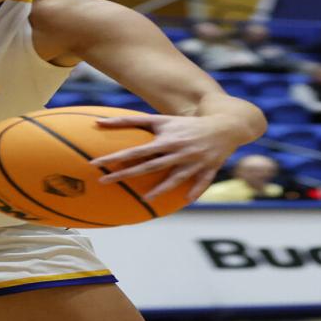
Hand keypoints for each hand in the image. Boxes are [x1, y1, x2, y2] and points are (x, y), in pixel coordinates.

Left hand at [89, 114, 245, 201]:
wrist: (225, 125)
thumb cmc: (185, 125)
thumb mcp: (161, 120)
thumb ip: (130, 121)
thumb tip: (99, 122)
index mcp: (165, 140)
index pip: (135, 151)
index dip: (115, 157)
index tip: (95, 164)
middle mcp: (178, 151)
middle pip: (148, 166)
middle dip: (126, 175)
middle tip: (104, 182)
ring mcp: (193, 162)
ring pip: (175, 178)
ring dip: (161, 189)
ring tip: (145, 199)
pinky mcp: (209, 169)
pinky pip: (201, 183)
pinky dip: (195, 191)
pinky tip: (186, 201)